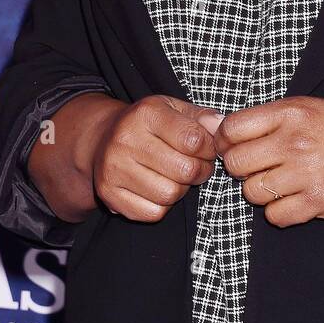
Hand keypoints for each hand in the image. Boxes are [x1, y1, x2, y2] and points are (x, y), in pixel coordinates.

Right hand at [92, 94, 222, 221]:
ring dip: (181, 189)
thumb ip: (202, 117)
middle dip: (199, 171)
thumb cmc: (149, 125)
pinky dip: (163, 205)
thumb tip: (221, 126)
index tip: (206, 149)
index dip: (209, 149)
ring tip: (175, 176)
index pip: (194, 140)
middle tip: (195, 165)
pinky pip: (153, 213)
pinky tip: (158, 188)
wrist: (103, 139)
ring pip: (169, 194)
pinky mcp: (109, 194)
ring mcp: (114, 168)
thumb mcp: (175, 109)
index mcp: (146, 113)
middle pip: (185, 170)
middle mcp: (125, 139)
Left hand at [213, 95, 323, 226]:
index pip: (232, 128)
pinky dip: (280, 212)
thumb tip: (219, 129)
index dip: (226, 140)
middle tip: (260, 167)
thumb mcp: (313, 108)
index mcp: (291, 112)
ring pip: (252, 192)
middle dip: (242, 168)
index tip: (234, 146)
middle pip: (236, 163)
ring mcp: (305, 173)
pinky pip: (275, 216)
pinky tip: (296, 199)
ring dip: (261, 191)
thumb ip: (270, 119)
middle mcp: (294, 141)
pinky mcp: (318, 201)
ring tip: (282, 183)